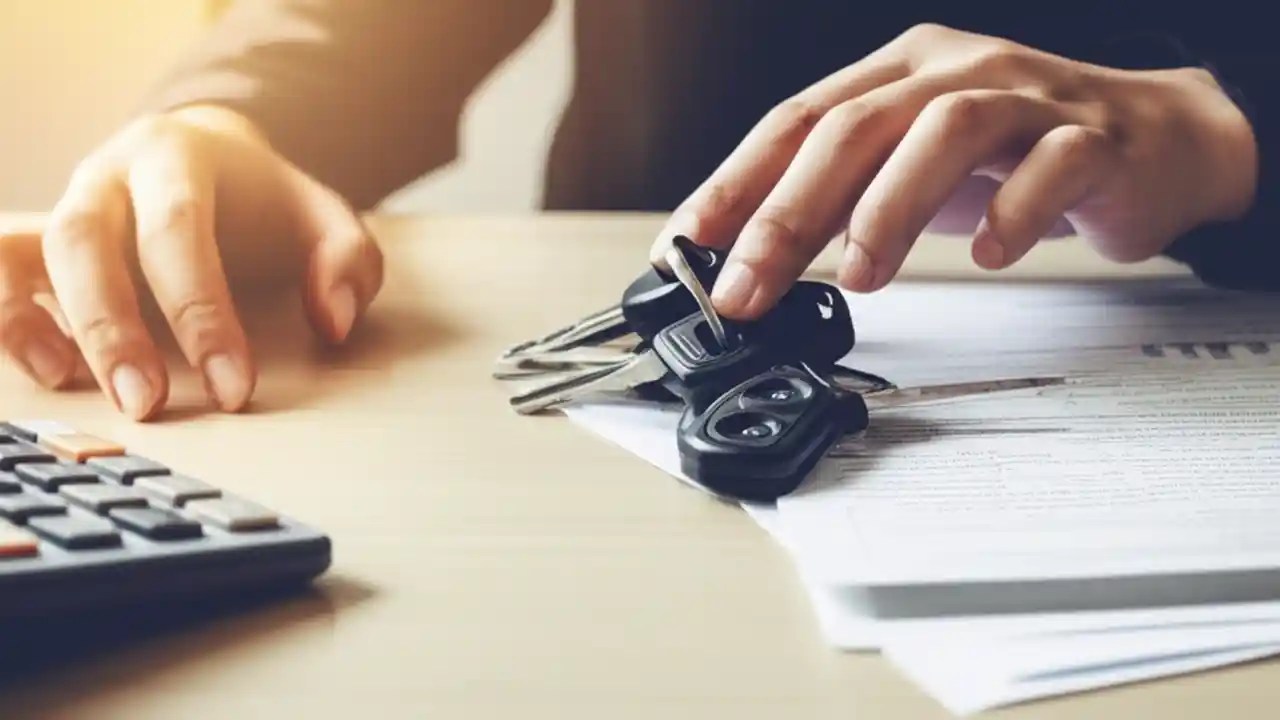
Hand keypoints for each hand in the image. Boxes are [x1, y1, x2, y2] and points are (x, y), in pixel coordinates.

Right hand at [0, 105, 383, 419]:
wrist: (211, 158)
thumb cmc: (268, 206)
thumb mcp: (326, 221)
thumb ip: (347, 263)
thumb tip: (334, 321)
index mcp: (179, 155)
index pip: (179, 229)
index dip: (202, 311)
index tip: (233, 386)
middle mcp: (108, 173)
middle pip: (87, 240)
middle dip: (115, 327)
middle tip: (149, 404)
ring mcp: (65, 203)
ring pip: (31, 252)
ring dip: (46, 324)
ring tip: (77, 389)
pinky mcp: (39, 239)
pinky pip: (1, 267)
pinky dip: (11, 317)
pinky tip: (49, 370)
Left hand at [652, 24, 1257, 318]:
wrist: (1153, 141)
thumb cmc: (1016, 156)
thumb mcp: (909, 170)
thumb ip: (839, 202)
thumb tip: (750, 263)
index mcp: (897, 75)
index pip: (795, 120)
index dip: (734, 184)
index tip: (688, 249)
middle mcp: (955, 72)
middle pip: (853, 128)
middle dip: (787, 215)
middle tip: (749, 288)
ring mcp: (1028, 98)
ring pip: (945, 132)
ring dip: (889, 210)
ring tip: (860, 277)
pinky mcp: (1094, 138)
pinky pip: (1051, 167)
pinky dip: (1013, 212)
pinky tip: (988, 253)